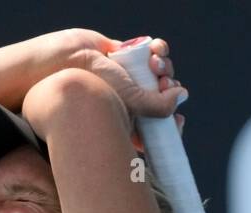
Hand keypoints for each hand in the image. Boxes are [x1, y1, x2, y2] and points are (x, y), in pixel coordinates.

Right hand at [61, 37, 185, 149]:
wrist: (68, 66)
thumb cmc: (91, 90)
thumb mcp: (130, 103)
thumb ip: (158, 106)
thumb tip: (183, 95)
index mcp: (126, 120)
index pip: (155, 125)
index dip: (171, 122)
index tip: (179, 120)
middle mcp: (128, 99)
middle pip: (161, 95)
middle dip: (169, 87)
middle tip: (164, 84)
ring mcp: (128, 77)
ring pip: (158, 72)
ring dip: (164, 66)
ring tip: (155, 63)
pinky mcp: (126, 55)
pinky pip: (151, 51)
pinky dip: (159, 49)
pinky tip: (156, 50)